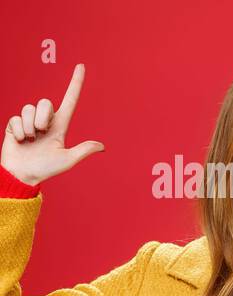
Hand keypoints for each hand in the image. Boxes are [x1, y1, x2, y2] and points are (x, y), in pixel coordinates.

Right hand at [2, 63, 104, 186]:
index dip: (75, 84)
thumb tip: (102, 146)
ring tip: (30, 140)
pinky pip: (16, 119)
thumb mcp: (67, 160)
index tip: (81, 66)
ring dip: (30, 126)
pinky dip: (19, 131)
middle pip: (45, 103)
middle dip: (42, 118)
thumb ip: (83, 150)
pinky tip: (20, 141)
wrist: (21, 175)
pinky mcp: (14, 124)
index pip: (70, 101)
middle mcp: (45, 121)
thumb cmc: (46, 169)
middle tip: (41, 134)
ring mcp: (29, 122)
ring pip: (29, 109)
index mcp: (60, 126)